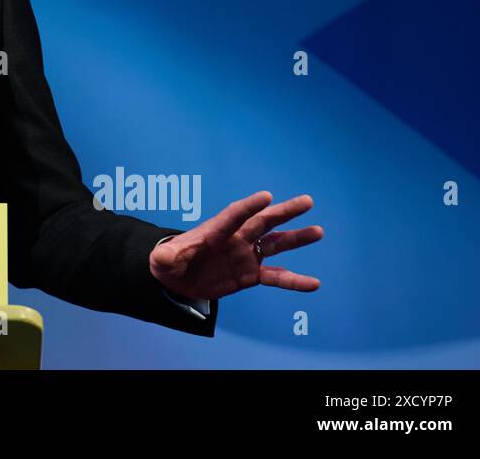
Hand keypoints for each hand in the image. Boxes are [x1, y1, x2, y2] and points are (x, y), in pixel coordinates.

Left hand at [149, 191, 321, 300]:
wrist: (178, 278)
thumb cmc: (169, 263)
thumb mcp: (162, 260)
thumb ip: (165, 256)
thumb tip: (162, 256)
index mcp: (214, 232)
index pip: (233, 216)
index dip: (248, 207)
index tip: (266, 196)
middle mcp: (235, 239)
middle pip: (262, 222)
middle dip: (283, 211)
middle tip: (307, 201)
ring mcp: (245, 255)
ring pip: (274, 244)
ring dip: (296, 238)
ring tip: (318, 231)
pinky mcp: (250, 274)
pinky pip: (276, 277)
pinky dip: (294, 280)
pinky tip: (314, 283)